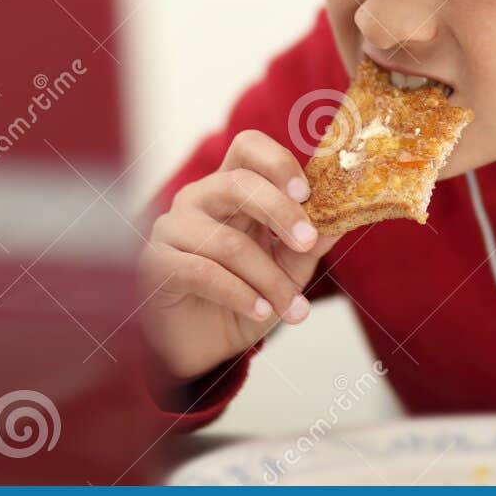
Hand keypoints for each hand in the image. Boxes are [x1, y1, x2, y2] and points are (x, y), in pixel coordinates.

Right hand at [138, 130, 338, 384]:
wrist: (203, 348)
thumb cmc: (244, 298)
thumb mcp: (286, 272)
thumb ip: (308, 245)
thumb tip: (339, 220)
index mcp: (231, 188)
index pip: (248, 147)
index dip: (278, 162)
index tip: (307, 193)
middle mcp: (199, 199)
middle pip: (239, 182)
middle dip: (280, 212)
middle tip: (308, 242)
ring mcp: (172, 228)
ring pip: (227, 242)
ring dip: (269, 278)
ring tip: (292, 308)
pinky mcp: (155, 264)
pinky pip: (203, 272)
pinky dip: (240, 294)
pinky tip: (261, 312)